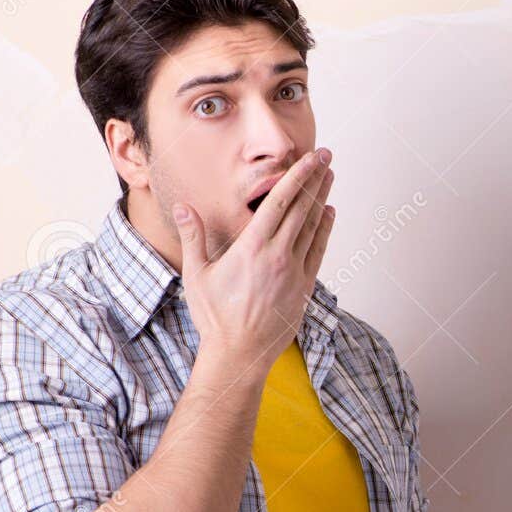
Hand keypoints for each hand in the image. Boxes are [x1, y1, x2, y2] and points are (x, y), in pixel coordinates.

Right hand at [170, 148, 335, 371]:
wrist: (239, 355)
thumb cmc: (214, 317)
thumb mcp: (196, 275)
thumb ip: (194, 237)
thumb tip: (182, 207)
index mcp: (253, 248)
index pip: (280, 202)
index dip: (297, 176)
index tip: (310, 158)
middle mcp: (279, 256)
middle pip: (302, 209)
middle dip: (315, 179)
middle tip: (325, 156)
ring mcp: (295, 273)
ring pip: (313, 227)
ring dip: (322, 199)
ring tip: (329, 177)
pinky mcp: (304, 289)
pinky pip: (318, 251)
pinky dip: (324, 230)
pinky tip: (328, 215)